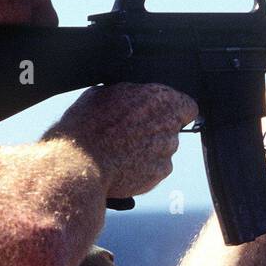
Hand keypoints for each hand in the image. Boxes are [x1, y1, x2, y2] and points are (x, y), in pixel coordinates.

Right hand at [51, 83, 197, 196]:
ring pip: (165, 148)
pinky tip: (124, 166)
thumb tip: (133, 94)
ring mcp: (166, 149)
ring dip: (150, 150)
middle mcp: (167, 123)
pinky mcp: (160, 172)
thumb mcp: (103, 94)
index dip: (176, 110)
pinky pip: (157, 168)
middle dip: (158, 130)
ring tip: (122, 151)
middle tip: (133, 134)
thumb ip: (128, 93)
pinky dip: (145, 168)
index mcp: (157, 98)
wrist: (78, 163)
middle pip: (173, 128)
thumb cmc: (86, 127)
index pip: (187, 105)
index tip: (165, 115)